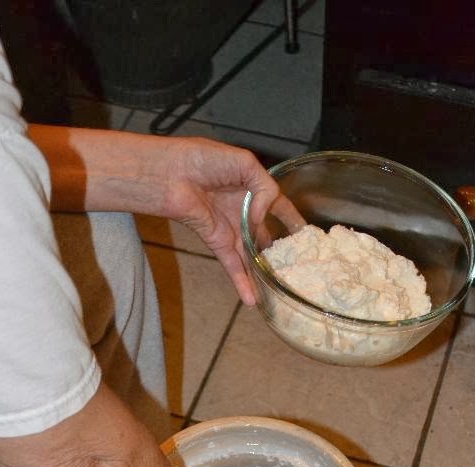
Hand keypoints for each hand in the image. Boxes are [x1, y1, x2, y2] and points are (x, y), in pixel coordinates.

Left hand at [160, 137, 301, 303]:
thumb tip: (262, 217)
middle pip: (265, 234)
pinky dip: (242, 282)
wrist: (170, 173)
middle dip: (279, 250)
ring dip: (262, 273)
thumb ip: (264, 188)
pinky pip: (232, 265)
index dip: (290, 217)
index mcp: (249, 187)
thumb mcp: (244, 163)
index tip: (304, 232)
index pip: (277, 204)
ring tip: (279, 289)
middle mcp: (241, 210)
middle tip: (297, 265)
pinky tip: (252, 299)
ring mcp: (230, 228)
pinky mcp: (217, 241)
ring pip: (250, 255)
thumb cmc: (202, 159)